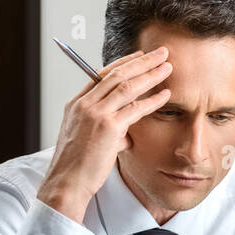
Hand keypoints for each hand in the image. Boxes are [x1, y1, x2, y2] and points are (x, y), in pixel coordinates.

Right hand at [37, 46, 174, 221]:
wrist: (66, 182)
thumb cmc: (77, 167)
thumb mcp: (87, 141)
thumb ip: (107, 131)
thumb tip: (126, 133)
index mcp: (76, 104)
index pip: (101, 75)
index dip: (123, 64)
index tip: (140, 56)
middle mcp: (84, 104)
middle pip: (116, 74)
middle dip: (141, 61)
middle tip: (160, 52)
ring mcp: (95, 114)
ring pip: (127, 86)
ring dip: (150, 74)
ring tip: (168, 66)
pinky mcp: (108, 127)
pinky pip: (135, 108)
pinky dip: (153, 100)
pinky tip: (167, 94)